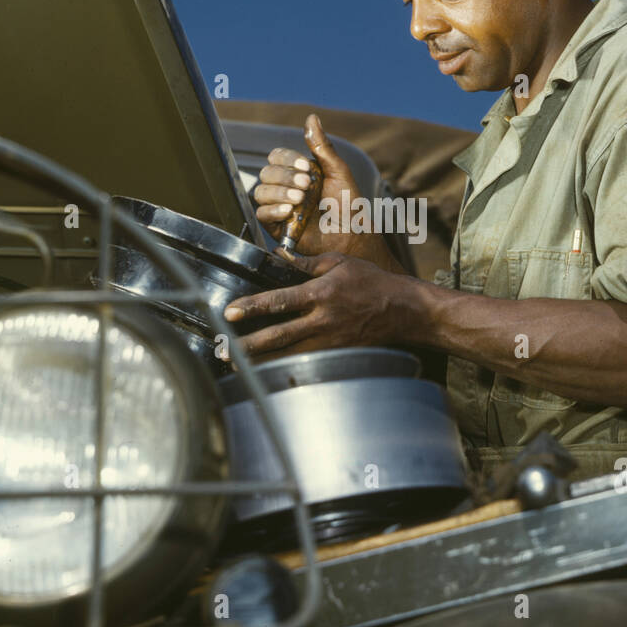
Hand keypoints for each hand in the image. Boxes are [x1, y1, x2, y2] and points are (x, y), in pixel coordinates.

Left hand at [224, 251, 419, 356]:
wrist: (402, 310)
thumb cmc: (371, 282)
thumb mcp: (338, 263)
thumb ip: (305, 263)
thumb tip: (276, 255)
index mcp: (321, 293)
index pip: (280, 300)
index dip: (253, 307)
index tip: (230, 312)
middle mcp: (323, 320)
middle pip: (280, 335)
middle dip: (249, 344)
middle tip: (224, 349)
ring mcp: (330, 340)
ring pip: (290, 355)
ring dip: (262, 361)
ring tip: (237, 366)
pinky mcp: (337, 353)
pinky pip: (306, 361)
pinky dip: (285, 367)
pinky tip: (267, 371)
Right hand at [251, 114, 358, 255]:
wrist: (352, 235)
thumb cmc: (348, 204)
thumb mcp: (337, 171)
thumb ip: (322, 146)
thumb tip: (311, 117)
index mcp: (298, 172)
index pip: (277, 157)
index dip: (288, 159)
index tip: (306, 167)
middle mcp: (286, 187)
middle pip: (267, 173)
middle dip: (285, 176)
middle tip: (306, 184)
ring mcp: (280, 206)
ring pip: (261, 192)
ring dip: (279, 192)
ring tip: (300, 199)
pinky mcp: (277, 226)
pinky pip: (261, 214)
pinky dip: (272, 210)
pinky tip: (289, 211)